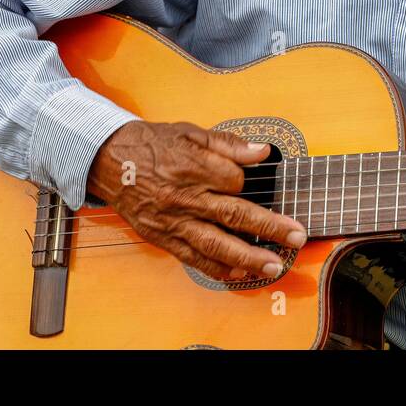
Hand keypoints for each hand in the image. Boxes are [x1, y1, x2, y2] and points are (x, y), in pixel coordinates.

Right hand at [86, 120, 306, 281]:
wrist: (108, 161)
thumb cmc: (151, 144)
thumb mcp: (190, 132)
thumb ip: (228, 144)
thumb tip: (262, 151)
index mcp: (192, 167)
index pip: (235, 181)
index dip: (252, 183)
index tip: (262, 182)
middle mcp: (184, 197)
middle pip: (234, 216)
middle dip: (270, 228)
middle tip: (297, 237)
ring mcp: (173, 221)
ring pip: (215, 244)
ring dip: (248, 257)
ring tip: (274, 265)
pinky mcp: (163, 237)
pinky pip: (193, 257)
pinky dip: (217, 268)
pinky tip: (239, 272)